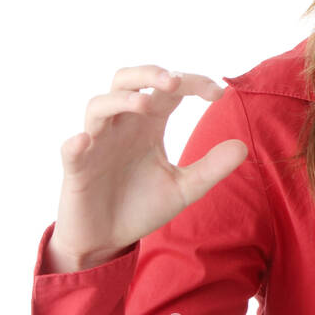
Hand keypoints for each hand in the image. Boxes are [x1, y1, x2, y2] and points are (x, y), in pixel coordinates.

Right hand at [49, 65, 247, 269]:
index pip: (169, 90)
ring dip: (121, 101)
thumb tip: (243, 146)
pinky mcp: (77, 169)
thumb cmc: (142, 206)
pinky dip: (76, 143)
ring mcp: (97, 144)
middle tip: (175, 81)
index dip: (193, 83)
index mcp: (149, 125)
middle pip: (127, 81)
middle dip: (149, 74)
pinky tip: (85, 140)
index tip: (219, 93)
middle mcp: (122, 126)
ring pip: (99, 105)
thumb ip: (211, 168)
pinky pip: (71, 149)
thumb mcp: (184, 188)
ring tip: (146, 105)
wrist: (108, 240)